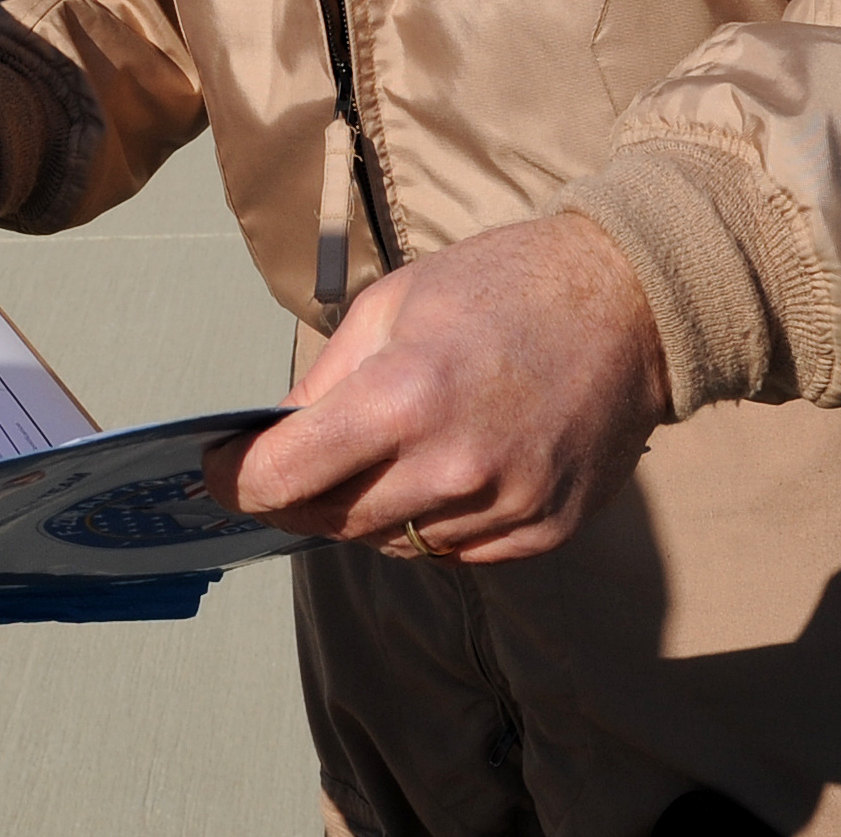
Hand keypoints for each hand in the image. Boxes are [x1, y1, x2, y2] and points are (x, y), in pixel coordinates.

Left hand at [202, 214, 671, 564]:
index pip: (289, 477)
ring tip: (373, 461)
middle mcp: (451, 467)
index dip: (239, 482)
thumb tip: (274, 439)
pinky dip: (430, 524)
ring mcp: (503, 507)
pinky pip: (457, 552)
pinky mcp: (543, 531)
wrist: (623, 304)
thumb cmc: (496, 288)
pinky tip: (436, 475)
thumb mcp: (388, 306)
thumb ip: (326, 382)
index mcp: (402, 398)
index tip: (217, 476)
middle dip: (298, 499)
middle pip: (335, 521)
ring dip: (367, 512)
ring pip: (396, 544)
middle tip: (287, 471)